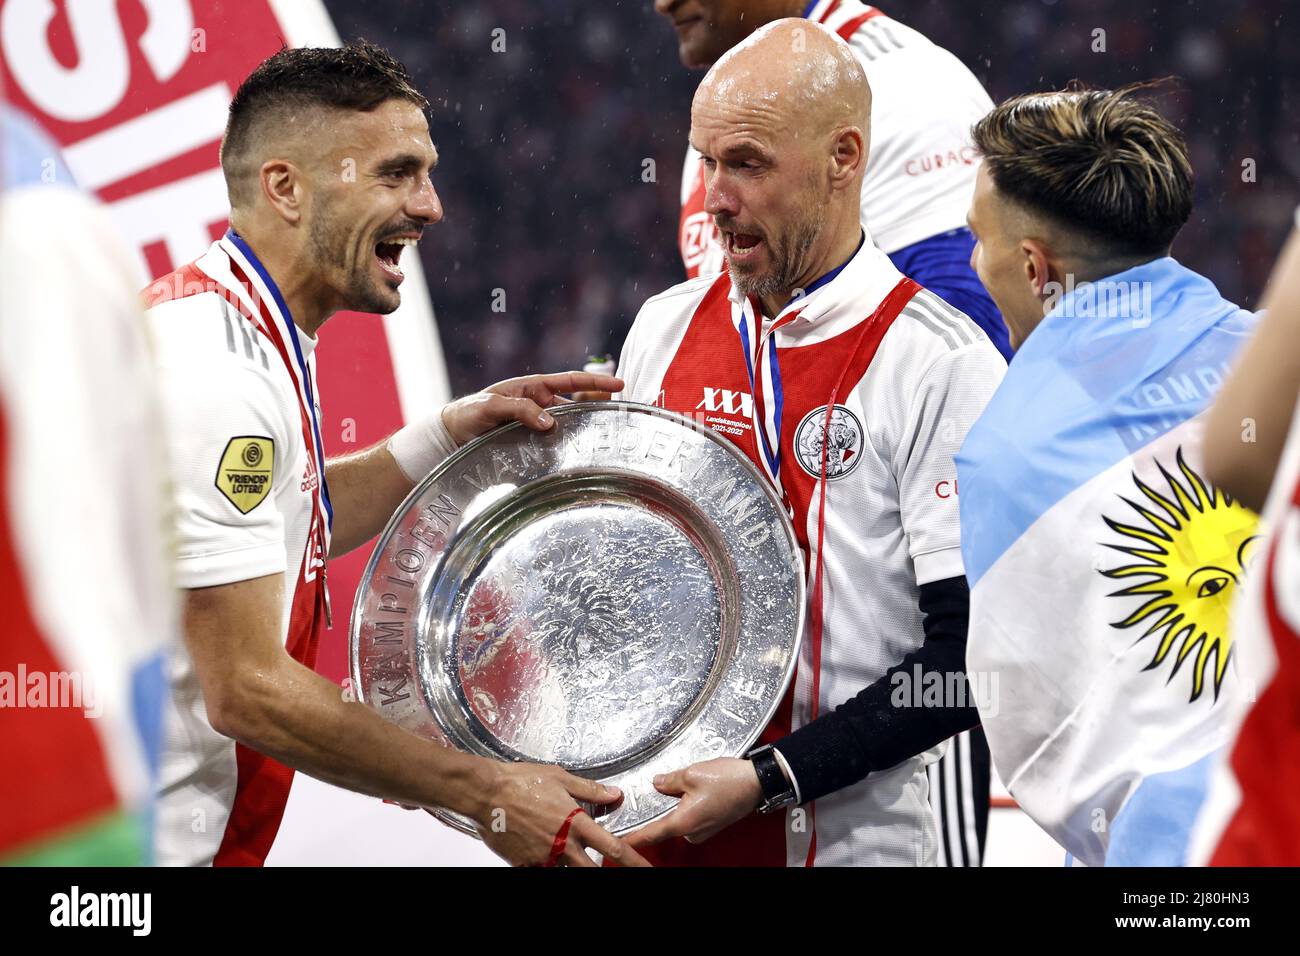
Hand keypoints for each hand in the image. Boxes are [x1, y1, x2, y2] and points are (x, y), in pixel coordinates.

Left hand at [442, 371, 623, 444]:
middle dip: (594, 412)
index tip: (619, 384)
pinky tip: (571, 459)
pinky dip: (562, 449)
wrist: (450, 436)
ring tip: (596, 445)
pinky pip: (551, 443)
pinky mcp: (528, 441)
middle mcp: (536, 404)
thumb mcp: (490, 406)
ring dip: (578, 434)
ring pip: (564, 427)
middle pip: (573, 406)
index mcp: (531, 387)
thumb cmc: (467, 414)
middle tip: (615, 422)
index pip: (570, 381)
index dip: (595, 381)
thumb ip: (519, 410)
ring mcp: (533, 424)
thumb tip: (549, 422)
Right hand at [475, 761, 650, 866]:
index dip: (633, 860)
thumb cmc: (521, 781)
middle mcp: (562, 844)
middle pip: (592, 870)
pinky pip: (540, 868)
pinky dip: (544, 862)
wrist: (486, 793)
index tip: (645, 868)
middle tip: (611, 870)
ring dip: (571, 864)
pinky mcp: (524, 863)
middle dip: (603, 873)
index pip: (613, 847)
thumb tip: (614, 794)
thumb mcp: (561, 778)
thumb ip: (590, 790)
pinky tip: (539, 848)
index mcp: (576, 822)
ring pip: (565, 871)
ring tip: (566, 850)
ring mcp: (543, 856)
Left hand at [625, 757, 762, 847]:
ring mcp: (702, 830)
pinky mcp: (710, 824)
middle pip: (662, 825)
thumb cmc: (728, 780)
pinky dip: (683, 807)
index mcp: (683, 823)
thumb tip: (657, 784)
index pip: (650, 833)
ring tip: (673, 786)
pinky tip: (687, 791)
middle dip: (654, 811)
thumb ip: (669, 781)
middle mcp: (692, 832)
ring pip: (677, 819)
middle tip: (643, 795)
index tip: (618, 839)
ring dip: (671, 806)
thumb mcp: (692, 774)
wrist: (758, 783)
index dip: (632, 837)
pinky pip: (689, 818)